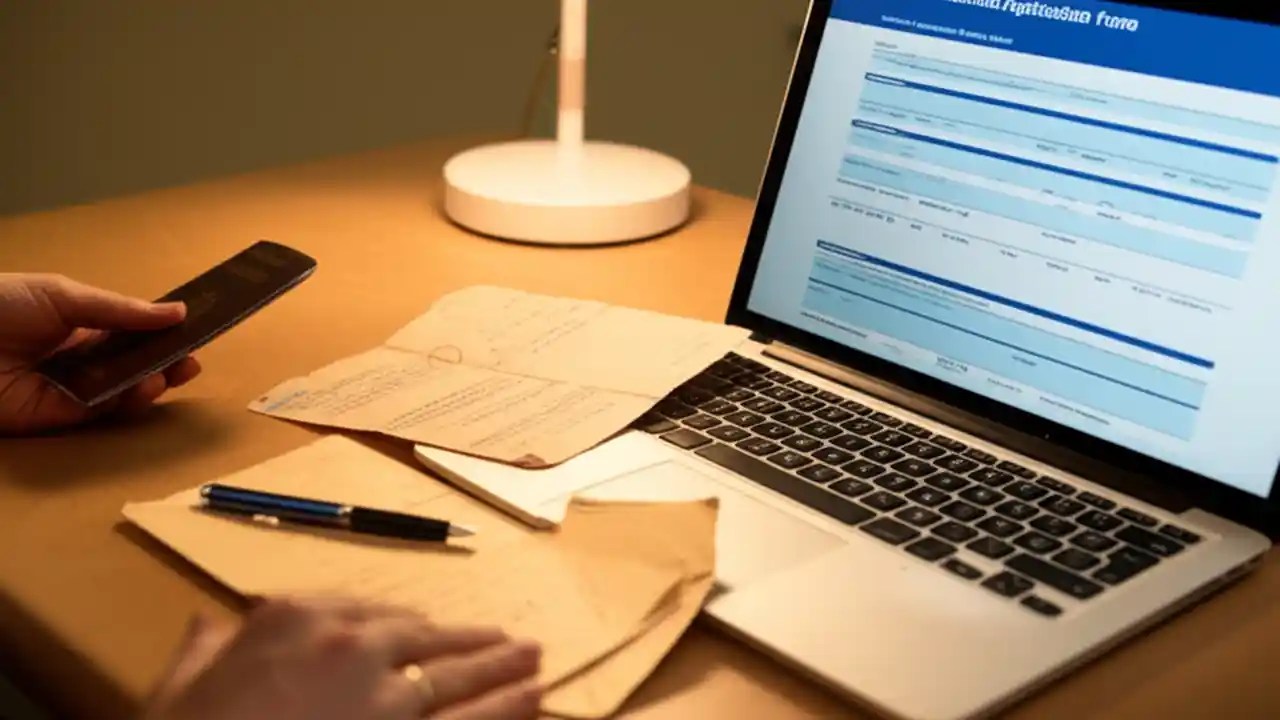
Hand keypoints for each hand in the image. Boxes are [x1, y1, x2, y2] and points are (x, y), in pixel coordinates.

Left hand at [0, 273, 200, 433]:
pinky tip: (147, 386)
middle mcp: (76, 359)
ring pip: (122, 390)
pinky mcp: (57, 416)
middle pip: (131, 365)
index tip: (193, 330)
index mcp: (76, 326)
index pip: (129, 333)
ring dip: (153, 381)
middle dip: (165, 362)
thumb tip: (177, 312)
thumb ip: (120, 310)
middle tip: (193, 359)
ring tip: (175, 370)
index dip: (160, 333)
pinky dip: (127, 401)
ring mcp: (68, 389)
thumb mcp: (64, 295)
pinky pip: (101, 410)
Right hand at [144, 597, 542, 719]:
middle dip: (469, 640)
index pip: (365, 611)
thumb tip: (204, 624)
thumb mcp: (179, 687)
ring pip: (454, 674)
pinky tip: (531, 700)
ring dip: (500, 668)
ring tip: (533, 661)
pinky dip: (503, 709)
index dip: (402, 625)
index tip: (424, 630)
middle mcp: (348, 643)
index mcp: (294, 617)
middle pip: (423, 636)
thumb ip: (204, 649)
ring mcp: (381, 694)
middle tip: (508, 640)